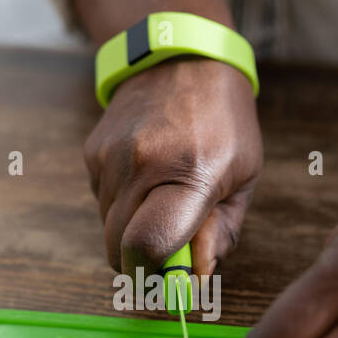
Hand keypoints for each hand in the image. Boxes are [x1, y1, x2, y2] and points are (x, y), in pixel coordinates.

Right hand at [83, 57, 261, 277]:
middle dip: (141, 263)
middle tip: (169, 253)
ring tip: (162, 202)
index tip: (168, 279)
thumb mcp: (244, 178)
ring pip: (107, 229)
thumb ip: (222, 234)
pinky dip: (121, 207)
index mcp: (190, 173)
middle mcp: (142, 165)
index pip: (148, 246)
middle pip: (119, 248)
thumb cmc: (224, 122)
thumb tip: (195, 276)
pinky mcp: (92, 153)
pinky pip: (101, 202)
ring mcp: (110, 157)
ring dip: (131, 233)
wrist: (182, 58)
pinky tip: (145, 180)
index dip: (153, 275)